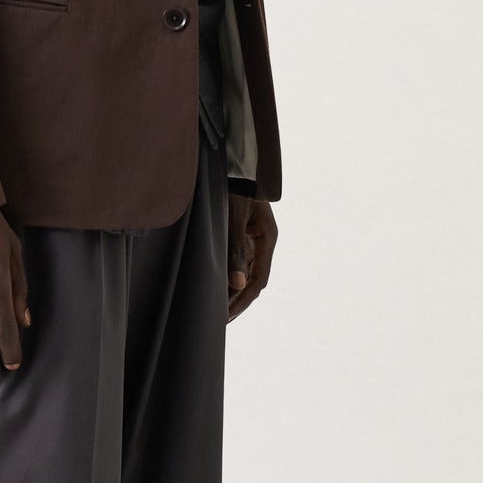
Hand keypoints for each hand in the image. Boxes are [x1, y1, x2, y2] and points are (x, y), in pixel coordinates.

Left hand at [226, 194, 276, 320]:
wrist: (235, 162)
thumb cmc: (234, 186)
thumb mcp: (232, 217)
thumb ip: (235, 250)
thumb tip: (236, 284)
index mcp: (267, 238)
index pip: (258, 280)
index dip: (242, 300)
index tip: (226, 317)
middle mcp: (262, 240)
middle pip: (252, 278)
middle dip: (237, 299)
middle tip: (219, 320)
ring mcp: (253, 236)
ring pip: (244, 270)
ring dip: (231, 288)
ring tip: (215, 307)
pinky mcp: (241, 231)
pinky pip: (237, 258)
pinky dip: (227, 272)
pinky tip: (215, 283)